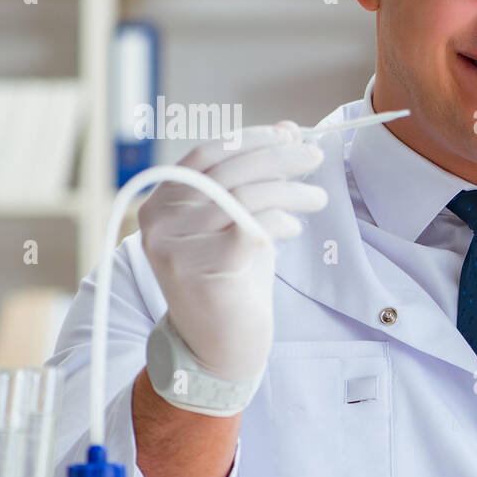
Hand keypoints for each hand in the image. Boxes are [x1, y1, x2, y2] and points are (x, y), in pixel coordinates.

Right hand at [138, 122, 326, 382]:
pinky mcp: (199, 270)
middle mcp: (159, 220)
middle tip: (315, 156)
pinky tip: (293, 230)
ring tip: (317, 198)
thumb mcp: (243, 222)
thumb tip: (289, 129)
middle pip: (230, 170)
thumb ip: (257, 179)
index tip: (290, 134)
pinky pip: (250, 229)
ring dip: (290, 191)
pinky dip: (279, 222)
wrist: (219, 347)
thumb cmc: (232, 281)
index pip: (208, 153)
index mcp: (162, 201)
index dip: (251, 139)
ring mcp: (174, 246)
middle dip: (280, 157)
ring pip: (244, 197)